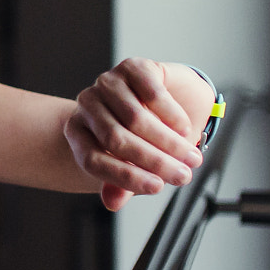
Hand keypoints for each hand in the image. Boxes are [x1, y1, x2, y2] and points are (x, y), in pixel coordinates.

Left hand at [64, 58, 211, 210]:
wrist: (166, 100)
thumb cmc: (144, 137)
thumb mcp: (133, 164)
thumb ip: (121, 183)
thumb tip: (113, 203)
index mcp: (77, 131)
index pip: (92, 159)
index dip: (125, 177)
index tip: (157, 188)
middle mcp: (87, 104)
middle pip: (115, 139)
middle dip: (154, 161)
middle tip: (184, 176)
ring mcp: (107, 83)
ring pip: (135, 119)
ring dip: (169, 142)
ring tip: (191, 157)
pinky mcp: (132, 67)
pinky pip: (153, 94)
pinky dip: (173, 116)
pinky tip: (186, 129)